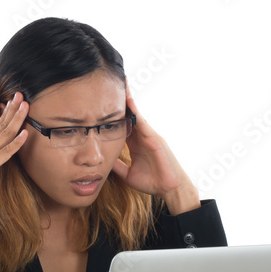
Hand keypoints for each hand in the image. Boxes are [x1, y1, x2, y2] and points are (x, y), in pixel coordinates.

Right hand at [0, 92, 29, 229]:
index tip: (13, 102)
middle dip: (13, 109)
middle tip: (20, 94)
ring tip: (26, 105)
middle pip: (2, 125)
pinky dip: (17, 143)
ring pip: (5, 133)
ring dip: (17, 119)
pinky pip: (5, 152)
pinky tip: (26, 133)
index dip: (6, 113)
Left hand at [110, 81, 199, 214]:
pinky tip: (128, 100)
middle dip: (120, 99)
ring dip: (127, 98)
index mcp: (134, 143)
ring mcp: (148, 135)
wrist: (169, 189)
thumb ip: (117, 166)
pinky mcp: (154, 138)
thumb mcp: (128, 174)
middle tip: (109, 82)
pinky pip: (142, 121)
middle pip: (127, 113)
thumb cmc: (152, 182)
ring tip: (119, 82)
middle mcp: (141, 135)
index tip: (101, 101)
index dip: (111, 113)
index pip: (120, 124)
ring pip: (134, 113)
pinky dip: (135, 111)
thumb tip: (103, 162)